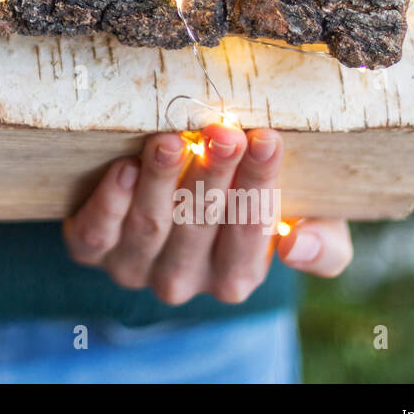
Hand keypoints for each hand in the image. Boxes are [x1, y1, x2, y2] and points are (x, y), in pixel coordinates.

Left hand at [63, 124, 351, 303]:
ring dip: (161, 181)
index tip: (267, 138)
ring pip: (150, 226)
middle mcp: (182, 280)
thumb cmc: (248, 204)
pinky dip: (109, 202)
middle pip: (199, 225)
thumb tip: (297, 246)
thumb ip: (323, 245)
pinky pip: (97, 234)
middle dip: (213, 175)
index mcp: (235, 277)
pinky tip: (123, 167)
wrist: (175, 196)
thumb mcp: (305, 224)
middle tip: (223, 132)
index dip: (261, 184)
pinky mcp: (91, 249)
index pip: (251, 231)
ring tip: (171, 141)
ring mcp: (132, 267)